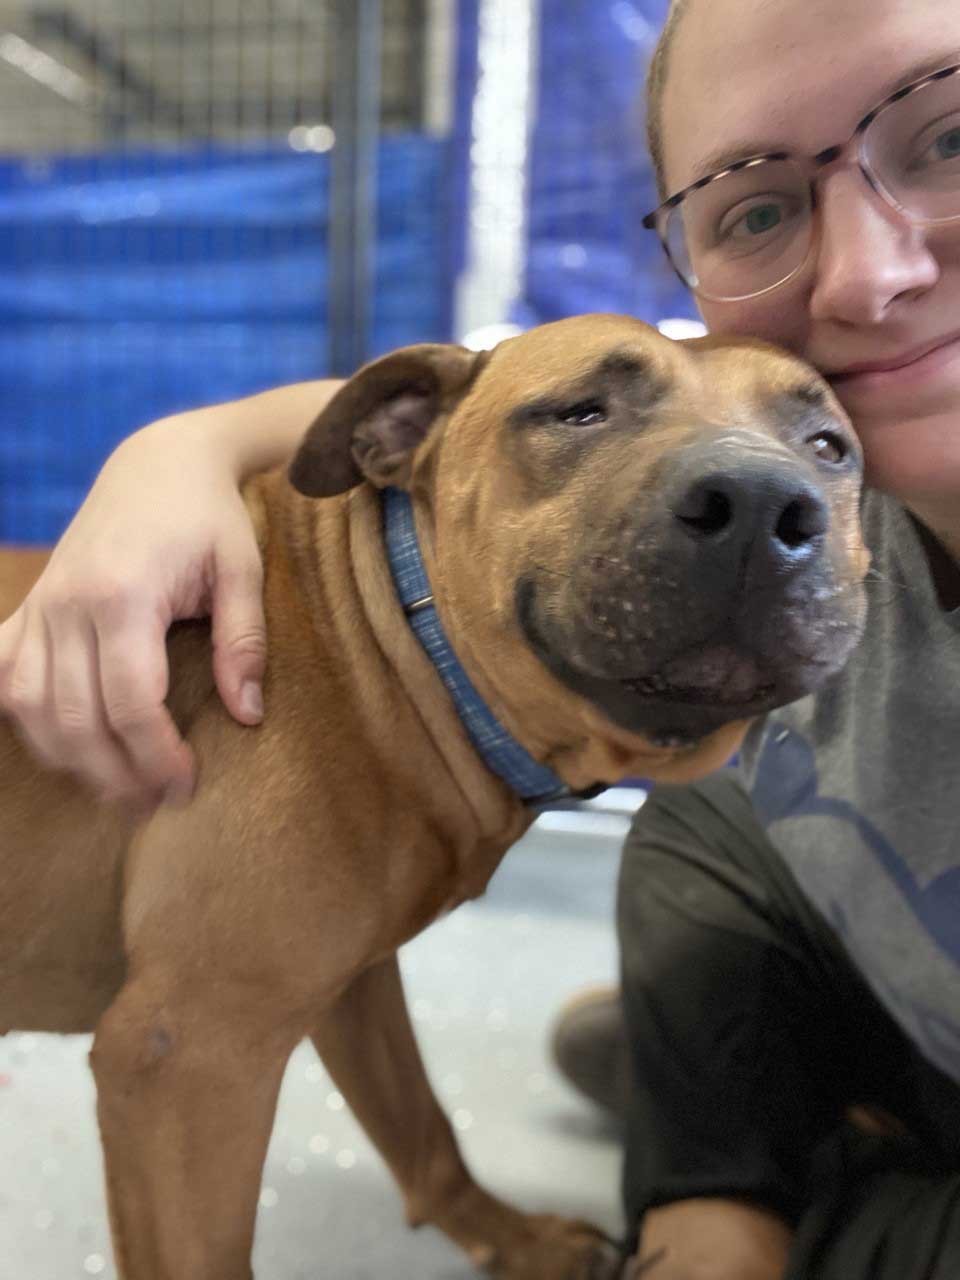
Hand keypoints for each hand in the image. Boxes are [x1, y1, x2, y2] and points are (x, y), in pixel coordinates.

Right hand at [0, 419, 267, 806]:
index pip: (129, 704)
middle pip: (74, 718)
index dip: (155, 757)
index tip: (184, 787)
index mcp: (123, 595)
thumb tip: (247, 716)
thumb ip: (244, 643)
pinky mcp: (32, 605)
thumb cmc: (209, 517)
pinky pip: (2, 670)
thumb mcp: (242, 570)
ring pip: (29, 706)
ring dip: (67, 757)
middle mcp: (68, 603)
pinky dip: (18, 711)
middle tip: (153, 803)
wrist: (160, 462)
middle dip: (114, 773)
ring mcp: (42, 604)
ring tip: (115, 786)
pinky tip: (53, 740)